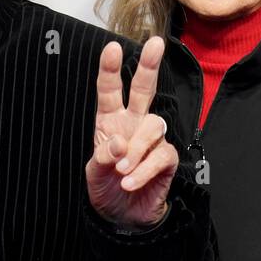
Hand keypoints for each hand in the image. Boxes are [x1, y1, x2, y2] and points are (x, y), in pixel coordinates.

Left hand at [85, 36, 178, 227]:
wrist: (122, 216)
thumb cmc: (106, 188)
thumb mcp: (94, 174)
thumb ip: (102, 157)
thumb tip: (118, 143)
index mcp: (111, 121)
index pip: (110, 92)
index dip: (110, 70)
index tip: (112, 48)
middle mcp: (133, 124)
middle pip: (144, 90)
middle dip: (149, 66)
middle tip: (155, 44)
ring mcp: (152, 141)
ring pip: (154, 126)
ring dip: (136, 149)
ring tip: (122, 170)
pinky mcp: (166, 159)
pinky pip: (160, 156)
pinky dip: (143, 170)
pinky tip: (130, 182)